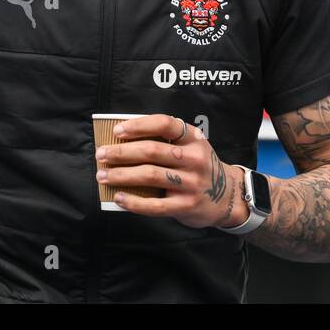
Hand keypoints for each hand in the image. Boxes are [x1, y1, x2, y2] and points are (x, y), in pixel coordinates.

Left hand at [95, 114, 249, 228]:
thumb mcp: (192, 148)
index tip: (117, 131)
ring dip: (121, 175)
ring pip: (149, 175)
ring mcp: (191, 183)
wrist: (227, 197)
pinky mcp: (186, 206)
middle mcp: (194, 159)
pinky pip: (154, 205)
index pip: (165, 124)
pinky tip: (118, 197)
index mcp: (194, 138)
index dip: (139, 125)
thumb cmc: (199, 168)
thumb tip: (123, 142)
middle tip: (101, 155)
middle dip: (121, 152)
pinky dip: (133, 201)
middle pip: (152, 151)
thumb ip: (167, 143)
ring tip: (103, 176)